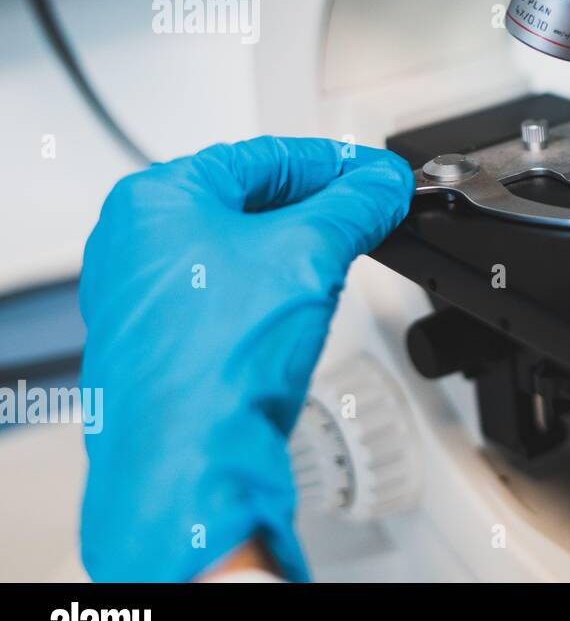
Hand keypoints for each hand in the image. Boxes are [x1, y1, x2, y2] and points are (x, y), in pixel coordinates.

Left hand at [79, 136, 413, 580]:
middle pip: (247, 202)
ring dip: (298, 250)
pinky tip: (305, 305)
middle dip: (317, 207)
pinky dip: (272, 291)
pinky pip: (226, 296)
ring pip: (238, 251)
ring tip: (346, 254)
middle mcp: (136, 245)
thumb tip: (383, 186)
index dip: (332, 163)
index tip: (377, 175)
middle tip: (371, 210)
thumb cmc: (216, 361)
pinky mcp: (164, 343)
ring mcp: (145, 298)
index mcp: (154, 202)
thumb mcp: (310, 256)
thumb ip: (354, 207)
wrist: (192, 464)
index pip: (261, 156)